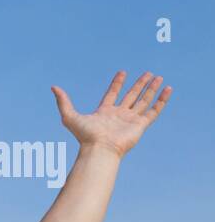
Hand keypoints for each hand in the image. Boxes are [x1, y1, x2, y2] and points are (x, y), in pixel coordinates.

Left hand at [51, 71, 171, 156]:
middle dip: (139, 84)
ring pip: (143, 101)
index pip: (113, 94)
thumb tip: (53, 87)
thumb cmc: (85, 135)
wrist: (99, 149)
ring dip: (151, 89)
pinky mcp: (141, 125)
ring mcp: (130, 120)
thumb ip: (63, 101)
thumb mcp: (70, 115)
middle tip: (148, 73)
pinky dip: (161, 100)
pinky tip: (167, 89)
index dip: (117, 83)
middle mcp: (119, 115)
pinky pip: (154, 110)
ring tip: (158, 77)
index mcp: (104, 112)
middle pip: (131, 96)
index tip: (123, 72)